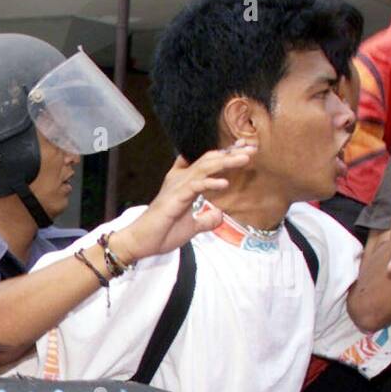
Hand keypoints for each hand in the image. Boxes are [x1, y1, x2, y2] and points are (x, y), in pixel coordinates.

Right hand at [116, 143, 255, 262]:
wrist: (139, 243)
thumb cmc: (160, 234)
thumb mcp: (191, 227)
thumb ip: (205, 220)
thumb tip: (219, 215)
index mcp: (184, 184)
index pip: (207, 164)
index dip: (226, 155)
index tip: (244, 150)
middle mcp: (180, 181)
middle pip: (209, 160)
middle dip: (231, 153)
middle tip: (251, 148)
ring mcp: (177, 188)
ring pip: (204, 168)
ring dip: (226, 162)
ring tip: (245, 158)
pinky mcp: (174, 198)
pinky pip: (195, 186)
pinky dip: (210, 183)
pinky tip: (225, 183)